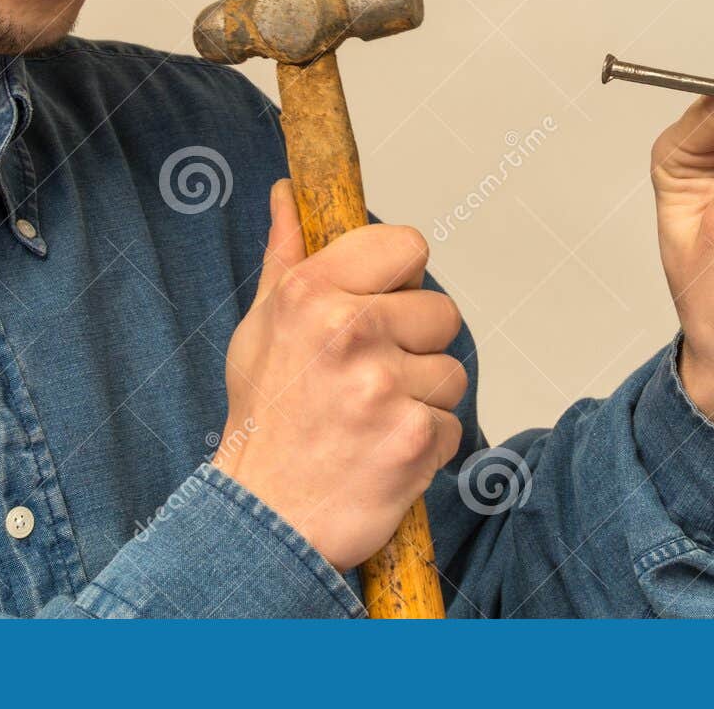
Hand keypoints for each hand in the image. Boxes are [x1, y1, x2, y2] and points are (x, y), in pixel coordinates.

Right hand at [212, 180, 467, 571]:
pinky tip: (382, 451)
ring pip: (452, 371)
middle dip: (417, 344)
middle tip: (371, 375)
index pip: (406, 244)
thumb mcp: (261, 326)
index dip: (403, 276)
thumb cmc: (264, 421)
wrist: (262, 519)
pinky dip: (426, 444)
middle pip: (442, 310)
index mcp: (313, 293)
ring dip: (423, 398)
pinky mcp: (415, 439)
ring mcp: (385, 386)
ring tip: (372, 418)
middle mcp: (350, 330)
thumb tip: (289, 194)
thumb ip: (286, 255)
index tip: (384, 302)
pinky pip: (453, 425)